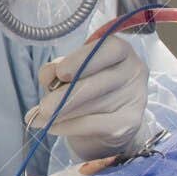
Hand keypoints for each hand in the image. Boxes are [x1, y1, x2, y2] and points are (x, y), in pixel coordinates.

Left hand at [30, 35, 148, 160]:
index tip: (60, 72)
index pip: (108, 48)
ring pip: (95, 105)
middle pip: (99, 81)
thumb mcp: (69, 71)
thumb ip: (56, 68)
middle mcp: (134, 71)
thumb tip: (47, 75)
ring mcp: (135, 98)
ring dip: (63, 113)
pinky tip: (52, 127)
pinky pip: (95, 124)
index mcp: (120, 50)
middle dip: (67, 95)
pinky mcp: (130, 123)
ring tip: (41, 117)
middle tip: (44, 106)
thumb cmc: (85, 86)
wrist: (105, 123)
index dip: (82, 59)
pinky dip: (68, 127)